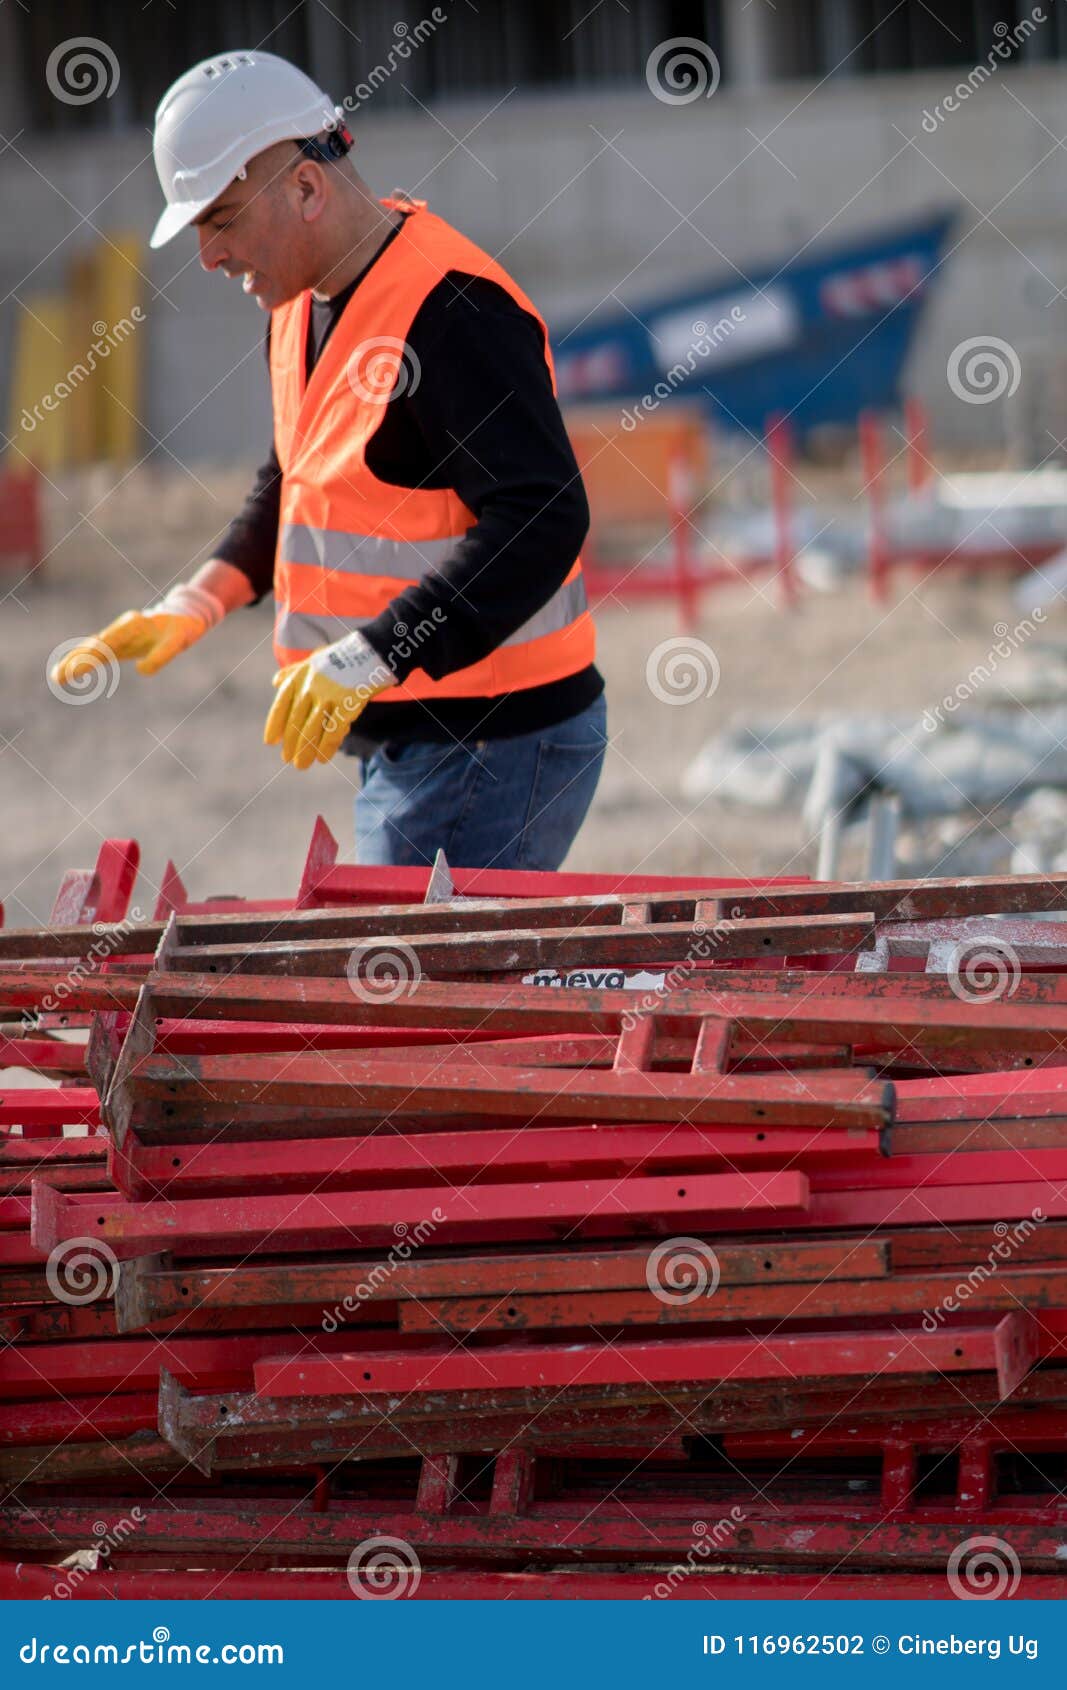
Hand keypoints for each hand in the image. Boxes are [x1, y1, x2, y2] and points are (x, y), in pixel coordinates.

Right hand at [50, 583, 224, 685]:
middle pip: (95, 645)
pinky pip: (95, 654)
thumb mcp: (177, 643)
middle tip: (59, 676)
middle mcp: (120, 629)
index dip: (94, 653)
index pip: (110, 640)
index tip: (80, 666)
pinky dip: (81, 662)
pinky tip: (66, 673)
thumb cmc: (179, 631)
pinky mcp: (116, 645)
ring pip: (91, 650)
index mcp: (133, 624)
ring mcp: (116, 636)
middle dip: (77, 661)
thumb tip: (141, 670)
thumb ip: (162, 655)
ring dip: (74, 662)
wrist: (179, 620)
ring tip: (56, 677)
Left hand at [264, 630, 394, 769]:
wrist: (370, 653)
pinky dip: (326, 748)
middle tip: (289, 760)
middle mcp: (310, 687)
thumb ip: (294, 672)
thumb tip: (275, 682)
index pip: (281, 705)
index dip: (274, 725)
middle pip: (295, 722)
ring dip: (305, 752)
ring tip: (302, 765)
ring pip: (312, 731)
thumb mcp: (313, 660)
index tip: (271, 741)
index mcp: (300, 677)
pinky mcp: (347, 705)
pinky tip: (323, 759)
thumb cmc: (340, 659)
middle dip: (291, 744)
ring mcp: (329, 696)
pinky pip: (333, 732)